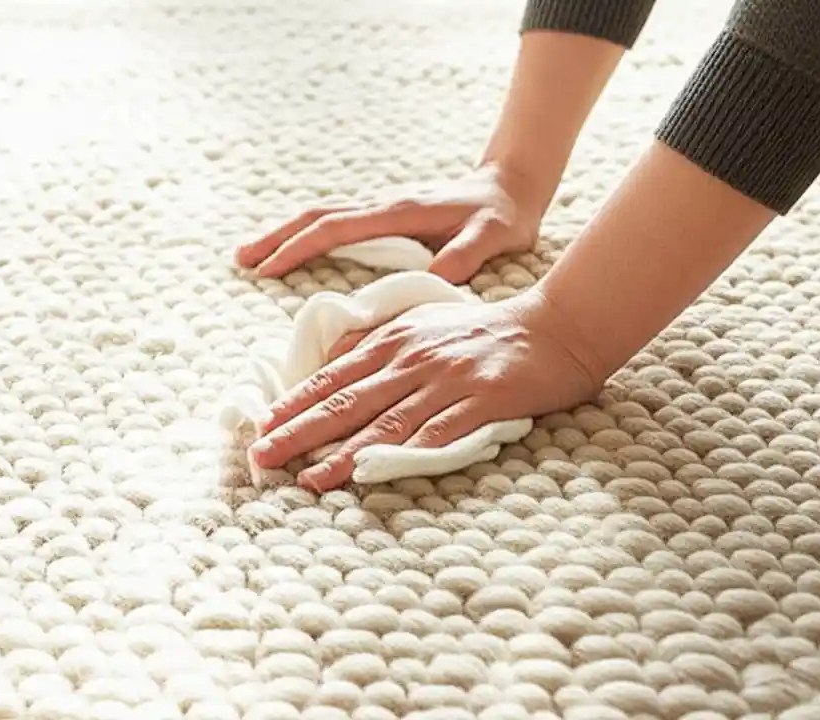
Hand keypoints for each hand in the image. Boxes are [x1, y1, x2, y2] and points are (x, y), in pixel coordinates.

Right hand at [234, 164, 539, 283]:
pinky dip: (306, 234)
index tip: (269, 268)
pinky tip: (292, 249)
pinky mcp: (385, 215)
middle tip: (240, 259)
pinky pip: (335, 222)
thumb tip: (433, 281)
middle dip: (277, 236)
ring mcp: (381, 207)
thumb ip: (466, 257)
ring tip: (252, 255)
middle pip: (316, 216)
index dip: (300, 247)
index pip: (336, 227)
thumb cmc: (503, 216)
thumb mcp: (493, 237)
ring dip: (285, 233)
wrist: (512, 185)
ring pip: (322, 216)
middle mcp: (383, 205)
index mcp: (399, 213)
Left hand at [247, 291, 601, 490]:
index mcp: (397, 338)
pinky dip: (405, 456)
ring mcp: (448, 381)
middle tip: (263, 455)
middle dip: (301, 430)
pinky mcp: (482, 402)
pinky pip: (439, 434)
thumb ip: (383, 340)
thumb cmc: (487, 330)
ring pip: (385, 423)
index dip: (296, 401)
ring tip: (309, 479)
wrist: (556, 326)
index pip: (335, 373)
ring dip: (343, 454)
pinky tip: (379, 477)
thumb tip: (336, 357)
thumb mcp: (426, 321)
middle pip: (348, 400)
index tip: (264, 424)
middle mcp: (415, 358)